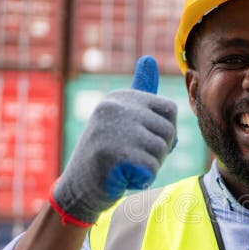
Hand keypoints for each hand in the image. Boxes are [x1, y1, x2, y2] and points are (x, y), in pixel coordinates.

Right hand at [52, 56, 177, 224]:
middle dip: (159, 152)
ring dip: (151, 166)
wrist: (78, 190)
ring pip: (161, 150)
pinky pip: (151, 168)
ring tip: (126, 167)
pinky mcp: (110, 153)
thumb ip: (141, 94)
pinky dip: (142, 179)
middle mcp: (114, 106)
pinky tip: (122, 178)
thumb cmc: (108, 156)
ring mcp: (111, 128)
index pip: (170, 110)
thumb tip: (149, 59)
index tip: (140, 141)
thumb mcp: (123, 120)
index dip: (164, 133)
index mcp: (120, 97)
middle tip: (132, 159)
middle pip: (169, 130)